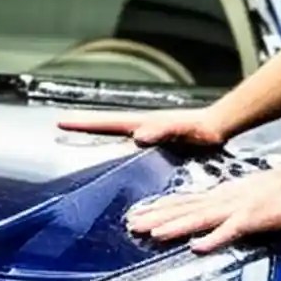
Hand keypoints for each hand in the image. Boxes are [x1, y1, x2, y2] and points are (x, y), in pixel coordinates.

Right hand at [57, 107, 230, 146]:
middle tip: (61, 128)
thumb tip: (138, 135)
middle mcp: (142, 127)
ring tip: (77, 142)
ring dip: (97, 136)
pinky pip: (129, 145)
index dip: (86, 123)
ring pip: (116, 135)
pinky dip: (116, 146)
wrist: (219, 128)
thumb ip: (163, 130)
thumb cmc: (203, 129)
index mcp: (143, 123)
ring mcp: (148, 135)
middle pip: (106, 125)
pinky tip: (112, 158)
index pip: (108, 122)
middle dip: (84, 127)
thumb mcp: (184, 129)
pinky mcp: (156, 145)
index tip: (62, 122)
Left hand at [126, 166, 280, 252]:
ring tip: (154, 234)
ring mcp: (234, 210)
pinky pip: (229, 231)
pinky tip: (198, 247)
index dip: (160, 209)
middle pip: (184, 210)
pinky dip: (213, 239)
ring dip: (175, 226)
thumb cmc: (278, 191)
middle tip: (131, 225)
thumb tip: (209, 219)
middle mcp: (221, 202)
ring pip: (199, 219)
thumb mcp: (245, 197)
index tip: (137, 214)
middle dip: (156, 218)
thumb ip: (226, 209)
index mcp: (219, 197)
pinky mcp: (250, 219)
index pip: (184, 203)